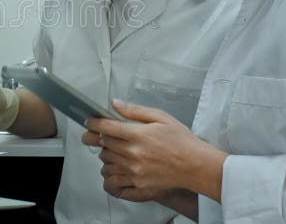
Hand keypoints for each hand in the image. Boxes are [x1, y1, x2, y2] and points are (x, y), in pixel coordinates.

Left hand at [82, 99, 226, 201]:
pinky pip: (114, 176)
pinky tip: (118, 164)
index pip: (106, 127)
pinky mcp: (137, 183)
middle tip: (103, 134)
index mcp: (138, 134)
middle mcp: (134, 153)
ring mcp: (134, 170)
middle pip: (103, 143)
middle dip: (99, 136)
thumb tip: (114, 104)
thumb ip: (134, 111)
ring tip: (114, 148)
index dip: (93, 122)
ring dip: (106, 152)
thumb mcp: (160, 117)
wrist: (196, 166)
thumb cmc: (181, 140)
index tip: (89, 121)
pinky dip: (111, 169)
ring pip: (106, 160)